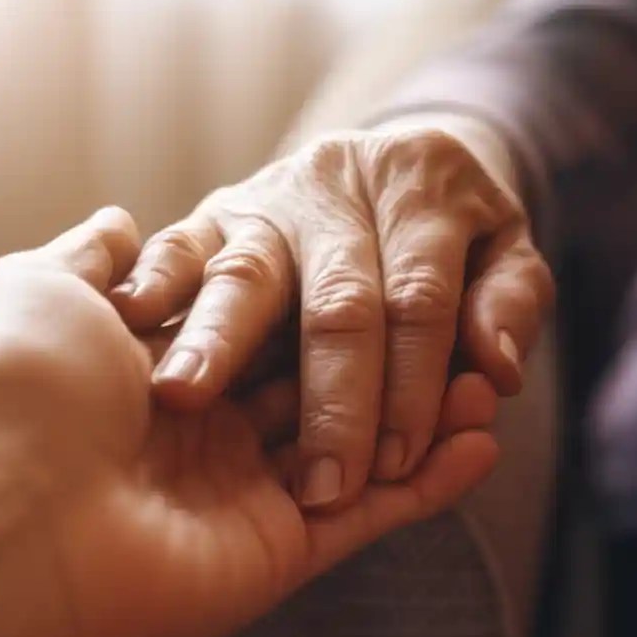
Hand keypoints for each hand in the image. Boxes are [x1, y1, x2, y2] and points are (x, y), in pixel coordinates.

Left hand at [0, 207, 501, 636]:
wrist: (6, 515)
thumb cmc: (20, 389)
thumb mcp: (42, 289)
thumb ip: (99, 256)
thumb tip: (124, 221)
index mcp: (174, 362)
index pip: (273, 314)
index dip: (330, 294)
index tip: (382, 261)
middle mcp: (217, 423)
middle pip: (334, 374)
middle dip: (400, 355)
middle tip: (458, 324)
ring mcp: (254, 487)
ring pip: (372, 441)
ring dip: (433, 407)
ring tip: (488, 379)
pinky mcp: (285, 544)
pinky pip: (379, 511)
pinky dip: (437, 478)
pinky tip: (482, 438)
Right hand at [110, 117, 552, 510]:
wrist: (389, 158)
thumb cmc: (452, 232)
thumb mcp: (505, 252)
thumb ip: (508, 305)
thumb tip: (496, 370)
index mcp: (422, 185)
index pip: (421, 299)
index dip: (416, 384)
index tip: (401, 463)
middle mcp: (338, 183)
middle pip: (339, 299)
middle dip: (335, 396)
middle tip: (327, 478)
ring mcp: (268, 197)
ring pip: (245, 273)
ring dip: (217, 339)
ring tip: (186, 395)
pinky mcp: (211, 213)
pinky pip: (178, 246)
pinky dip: (154, 278)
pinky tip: (128, 314)